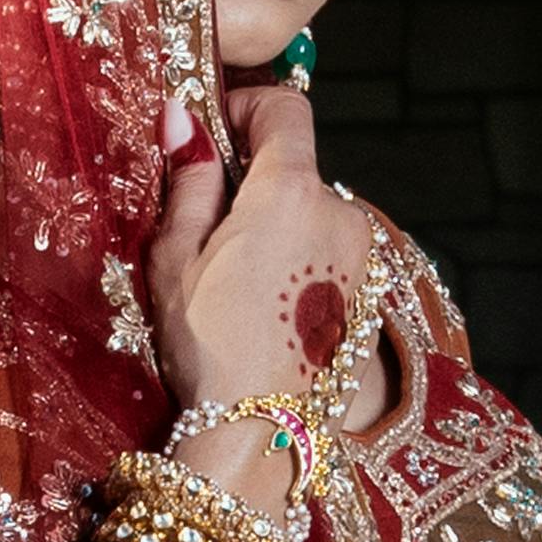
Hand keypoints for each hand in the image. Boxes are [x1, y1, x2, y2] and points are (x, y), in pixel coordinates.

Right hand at [143, 106, 413, 480]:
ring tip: (232, 276)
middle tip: (204, 218)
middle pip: (297, 165)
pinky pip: (326, 253)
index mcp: (290, 192)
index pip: (286, 107)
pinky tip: (263, 305)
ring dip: (274, 222)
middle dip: (252, 176)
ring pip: (311, 212)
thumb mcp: (175, 258)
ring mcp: (360, 257)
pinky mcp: (366, 295)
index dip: (247, 105)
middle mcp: (340, 214)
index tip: (213, 128)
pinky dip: (296, 259)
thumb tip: (183, 117)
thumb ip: (188, 180)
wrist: (261, 435)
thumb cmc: (209, 348)